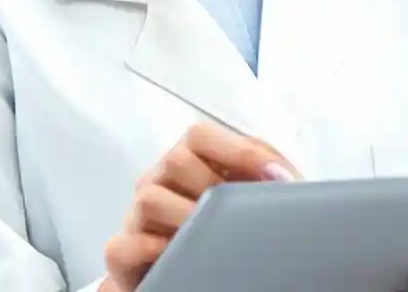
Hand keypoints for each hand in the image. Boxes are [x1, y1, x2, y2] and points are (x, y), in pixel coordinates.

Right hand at [100, 121, 299, 291]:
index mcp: (185, 162)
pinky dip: (151, 249)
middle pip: (175, 159)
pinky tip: (179, 257)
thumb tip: (284, 180)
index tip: (276, 176)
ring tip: (215, 237)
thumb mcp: (245, 195)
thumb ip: (264, 175)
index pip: (199, 135)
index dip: (239, 151)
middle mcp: (157, 182)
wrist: (196, 272)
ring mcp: (137, 216)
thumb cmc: (222, 229)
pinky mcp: (123, 252)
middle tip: (241, 213)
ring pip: (150, 198)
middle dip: (215, 185)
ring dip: (188, 218)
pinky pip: (123, 245)